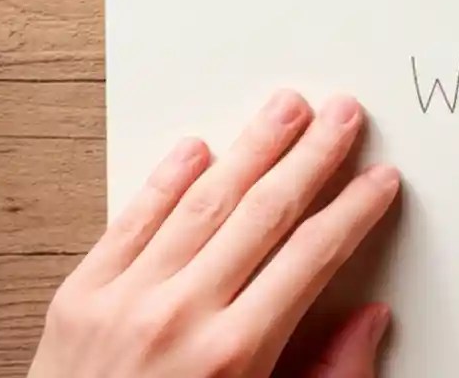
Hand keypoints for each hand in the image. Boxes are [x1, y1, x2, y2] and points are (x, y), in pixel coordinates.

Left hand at [29, 90, 400, 377]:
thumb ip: (327, 376)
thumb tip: (371, 321)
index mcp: (234, 356)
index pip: (312, 257)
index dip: (354, 211)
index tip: (379, 180)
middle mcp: (181, 317)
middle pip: (265, 213)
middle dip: (313, 157)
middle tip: (343, 116)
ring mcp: (125, 300)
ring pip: (204, 201)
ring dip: (252, 147)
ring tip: (286, 109)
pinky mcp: (79, 295)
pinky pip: (131, 221)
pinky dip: (166, 180)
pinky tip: (197, 147)